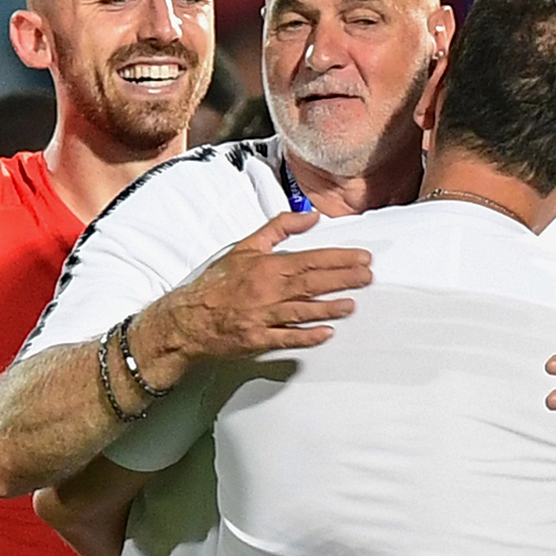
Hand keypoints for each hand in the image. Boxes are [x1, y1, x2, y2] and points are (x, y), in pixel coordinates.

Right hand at [139, 211, 369, 371]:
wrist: (188, 317)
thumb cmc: (217, 283)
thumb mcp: (245, 247)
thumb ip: (279, 228)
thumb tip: (310, 216)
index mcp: (267, 266)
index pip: (310, 260)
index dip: (339, 259)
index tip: (362, 258)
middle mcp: (268, 290)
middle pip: (313, 283)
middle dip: (344, 279)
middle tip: (367, 277)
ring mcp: (263, 316)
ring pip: (303, 310)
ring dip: (330, 307)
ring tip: (351, 304)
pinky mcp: (258, 338)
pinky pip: (286, 337)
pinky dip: (306, 336)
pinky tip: (326, 333)